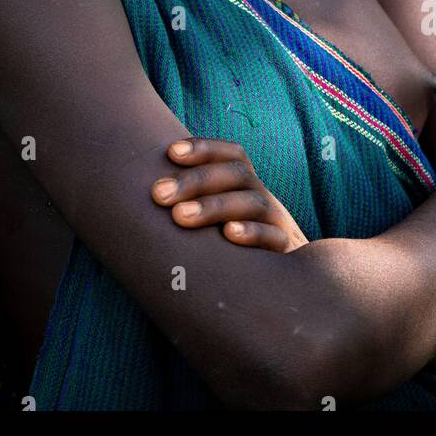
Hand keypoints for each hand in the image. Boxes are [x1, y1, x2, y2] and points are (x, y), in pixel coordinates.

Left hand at [151, 138, 307, 252]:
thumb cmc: (234, 250)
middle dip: (195, 180)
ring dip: (214, 206)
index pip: (233, 154)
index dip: (204, 148)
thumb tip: (150, 189)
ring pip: (253, 202)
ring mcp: (278, 224)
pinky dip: (252, 232)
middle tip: (159, 194)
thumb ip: (193, 202)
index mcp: (247, 186)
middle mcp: (263, 198)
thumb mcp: (221, 220)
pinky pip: (274, 237)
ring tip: (179, 216)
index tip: (171, 151)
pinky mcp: (286, 253)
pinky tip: (228, 234)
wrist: (284, 288)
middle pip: (236, 174)